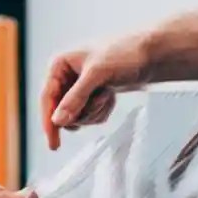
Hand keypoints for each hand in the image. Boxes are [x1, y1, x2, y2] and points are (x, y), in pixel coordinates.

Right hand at [41, 34, 150, 149]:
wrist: (150, 55)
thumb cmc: (124, 54)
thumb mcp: (97, 74)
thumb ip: (75, 98)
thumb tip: (57, 120)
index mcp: (60, 65)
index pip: (47, 98)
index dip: (49, 122)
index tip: (53, 144)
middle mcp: (66, 76)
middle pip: (62, 112)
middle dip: (84, 111)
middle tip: (100, 99)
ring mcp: (79, 88)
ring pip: (77, 117)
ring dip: (95, 110)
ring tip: (108, 93)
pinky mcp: (92, 96)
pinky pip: (90, 116)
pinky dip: (102, 110)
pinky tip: (111, 96)